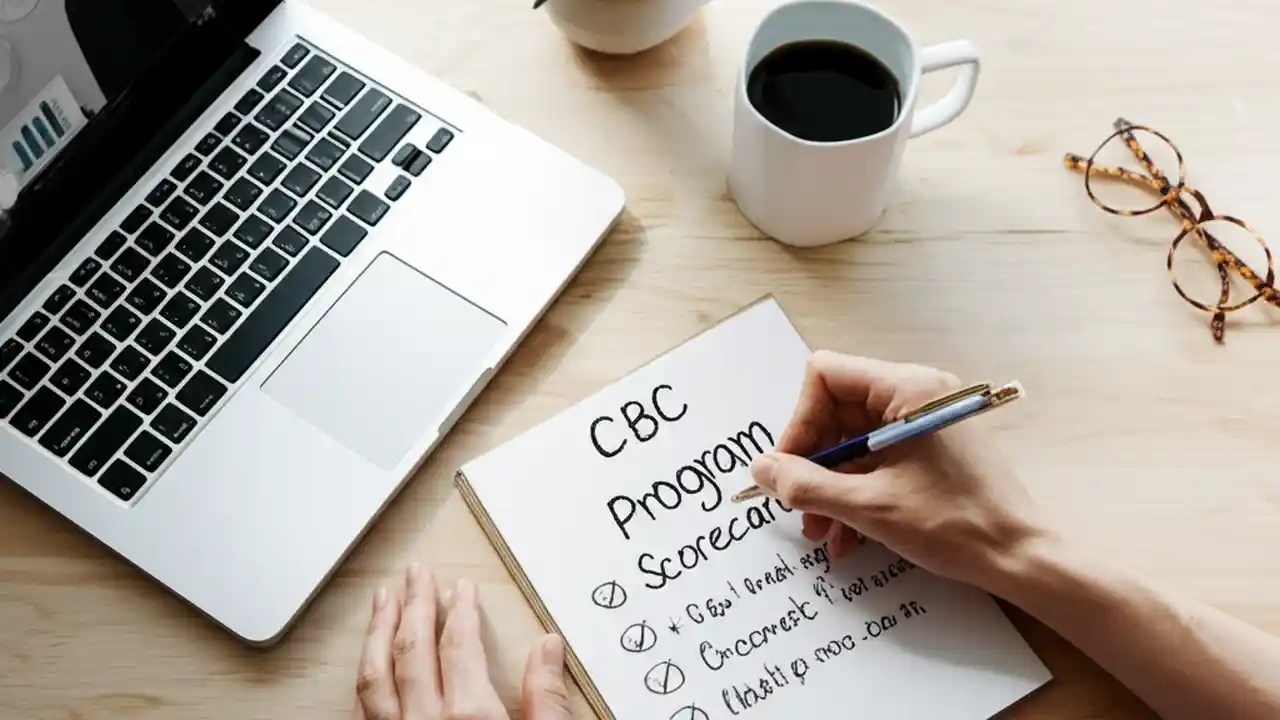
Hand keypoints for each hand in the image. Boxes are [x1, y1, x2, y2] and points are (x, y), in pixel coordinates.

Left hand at [355, 564, 571, 719]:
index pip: (459, 646)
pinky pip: (360, 707)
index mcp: (469, 715)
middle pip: (413, 649)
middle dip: (416, 605)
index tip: (462, 589)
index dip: (461, 612)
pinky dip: (364, 675)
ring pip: (375, 675)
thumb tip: (549, 649)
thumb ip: (546, 700)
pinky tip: (366, 661)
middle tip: (417, 575)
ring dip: (378, 632)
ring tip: (383, 601)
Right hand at [749, 352, 1051, 590]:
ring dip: (831, 485)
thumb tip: (762, 469)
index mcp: (906, 389)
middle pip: (836, 410)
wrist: (1021, 556)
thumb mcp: (869, 507)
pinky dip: (857, 491)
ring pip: (854, 441)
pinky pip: (878, 459)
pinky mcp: (932, 448)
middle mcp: (916, 393)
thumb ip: (806, 485)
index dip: (799, 422)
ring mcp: (925, 421)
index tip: (789, 468)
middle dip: (812, 463)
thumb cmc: (958, 525)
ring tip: (822, 530)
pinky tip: (849, 534)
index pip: (825, 376)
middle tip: (798, 506)